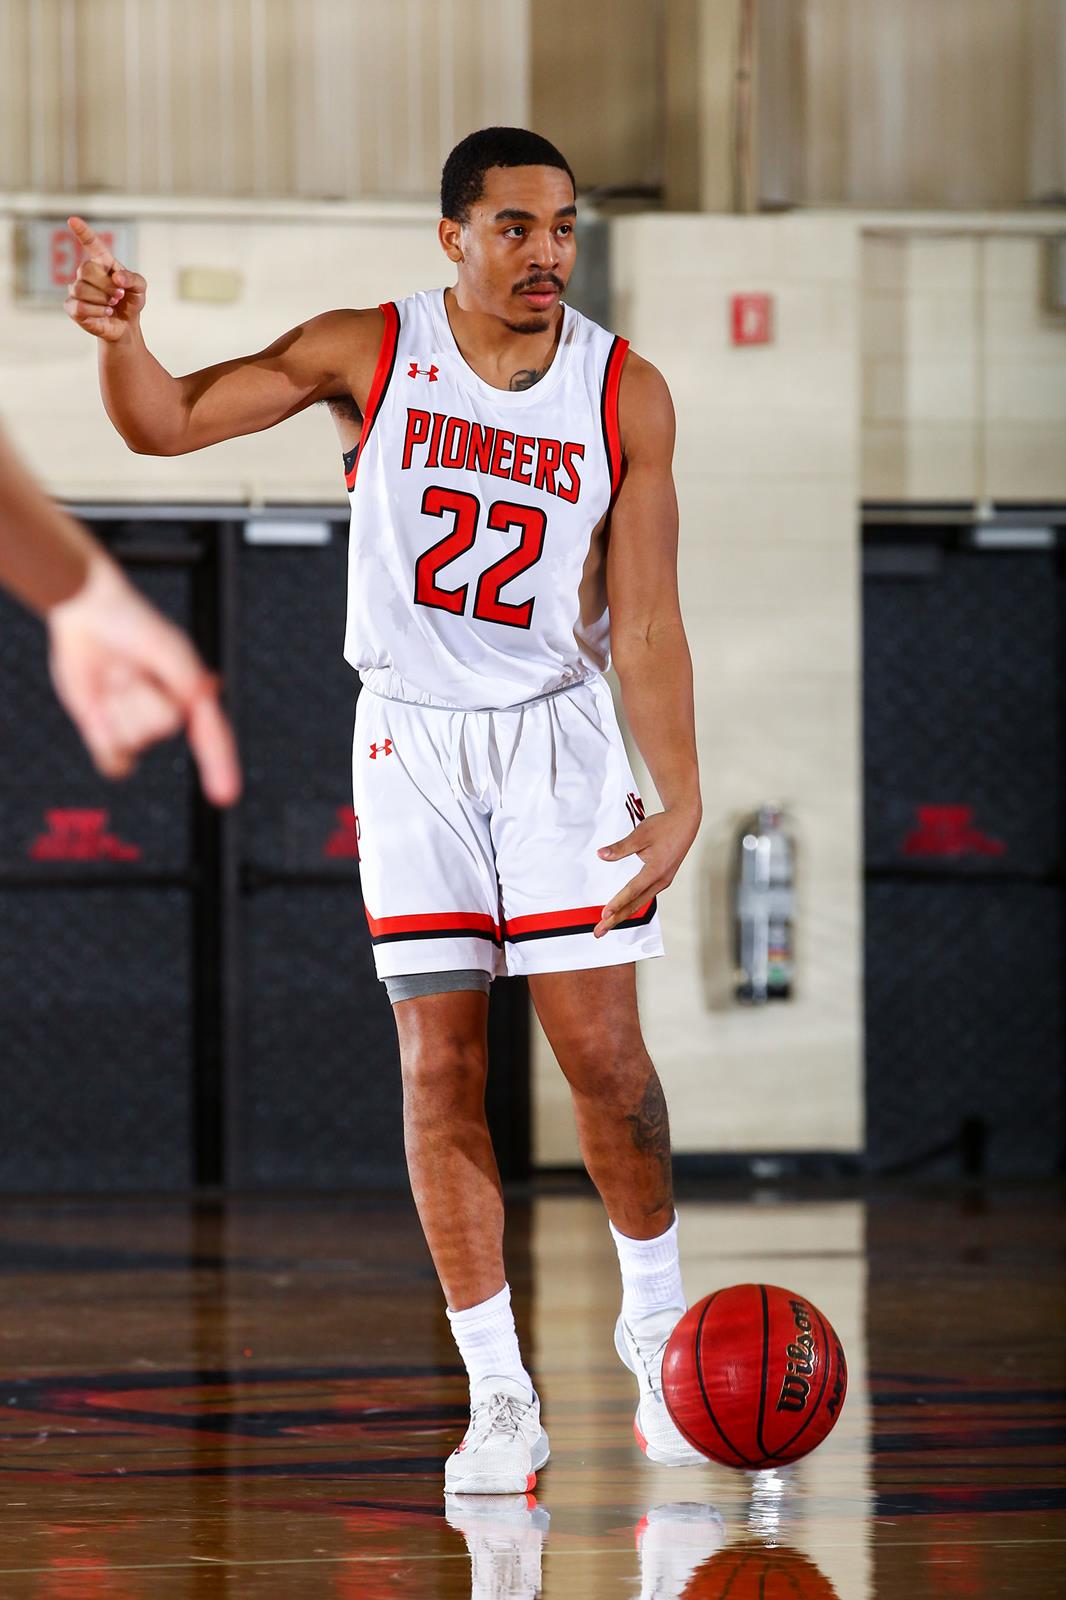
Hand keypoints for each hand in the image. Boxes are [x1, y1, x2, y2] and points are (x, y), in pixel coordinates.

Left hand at [47, 550, 241, 806]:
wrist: (86, 614)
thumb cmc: (132, 623)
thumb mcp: (165, 645)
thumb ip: (185, 675)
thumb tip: (195, 702)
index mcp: (191, 695)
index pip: (212, 738)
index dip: (221, 767)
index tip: (225, 797)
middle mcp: (169, 714)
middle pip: (159, 730)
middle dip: (138, 697)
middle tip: (128, 667)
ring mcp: (138, 727)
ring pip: (131, 742)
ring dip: (115, 706)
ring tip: (113, 676)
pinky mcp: (108, 734)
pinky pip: (113, 762)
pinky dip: (104, 743)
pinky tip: (100, 711)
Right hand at [64, 216, 146, 341]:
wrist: (125, 326)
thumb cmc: (130, 302)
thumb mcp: (140, 289)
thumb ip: (134, 279)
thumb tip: (117, 277)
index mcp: (103, 262)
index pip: (91, 243)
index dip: (82, 231)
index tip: (72, 219)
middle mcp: (86, 273)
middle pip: (86, 269)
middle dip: (106, 285)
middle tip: (119, 295)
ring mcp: (76, 289)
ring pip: (81, 289)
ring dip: (102, 300)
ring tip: (112, 305)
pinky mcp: (72, 307)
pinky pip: (79, 307)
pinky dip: (97, 312)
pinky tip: (105, 313)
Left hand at [594, 804, 700, 936]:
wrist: (685, 822)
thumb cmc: (664, 827)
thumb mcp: (640, 834)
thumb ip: (620, 848)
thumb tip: (602, 855)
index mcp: (656, 870)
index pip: (632, 891)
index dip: (617, 903)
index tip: (604, 915)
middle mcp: (661, 880)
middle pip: (635, 904)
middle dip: (616, 919)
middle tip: (600, 931)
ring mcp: (663, 881)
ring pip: (640, 903)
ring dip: (623, 915)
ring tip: (606, 925)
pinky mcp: (662, 879)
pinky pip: (645, 897)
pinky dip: (632, 906)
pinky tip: (623, 910)